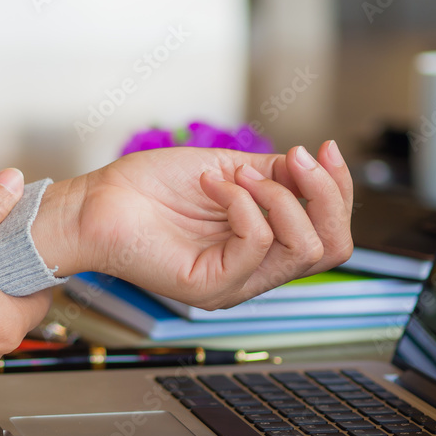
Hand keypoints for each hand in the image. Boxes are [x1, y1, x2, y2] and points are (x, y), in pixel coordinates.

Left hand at [32, 142, 353, 309]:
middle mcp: (255, 271)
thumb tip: (313, 165)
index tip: (326, 148)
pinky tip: (214, 186)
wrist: (96, 202)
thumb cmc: (148, 188)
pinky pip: (257, 244)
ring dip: (279, 195)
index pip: (330, 234)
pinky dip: (243, 203)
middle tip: (296, 157)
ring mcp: (234, 283)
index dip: (338, 190)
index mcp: (263, 247)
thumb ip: (273, 174)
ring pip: (305, 249)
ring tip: (236, 174)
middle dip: (325, 193)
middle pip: (332, 248)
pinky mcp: (210, 287)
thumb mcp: (226, 171)